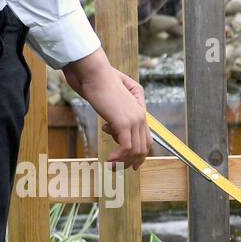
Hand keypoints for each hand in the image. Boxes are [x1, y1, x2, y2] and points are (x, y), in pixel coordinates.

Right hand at [61, 47, 149, 168]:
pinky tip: (108, 160)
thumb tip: (110, 128)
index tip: (132, 164)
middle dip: (133, 161)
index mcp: (139, 110)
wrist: (94, 73)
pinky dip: (119, 157)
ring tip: (110, 165)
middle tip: (119, 168)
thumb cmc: (98, 82)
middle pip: (144, 146)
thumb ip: (115, 115)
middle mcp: (140, 115)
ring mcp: (134, 119)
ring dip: (123, 161)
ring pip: (136, 149)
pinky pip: (126, 147)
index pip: (146, 137)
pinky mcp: (124, 122)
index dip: (141, 153)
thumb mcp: (111, 101)